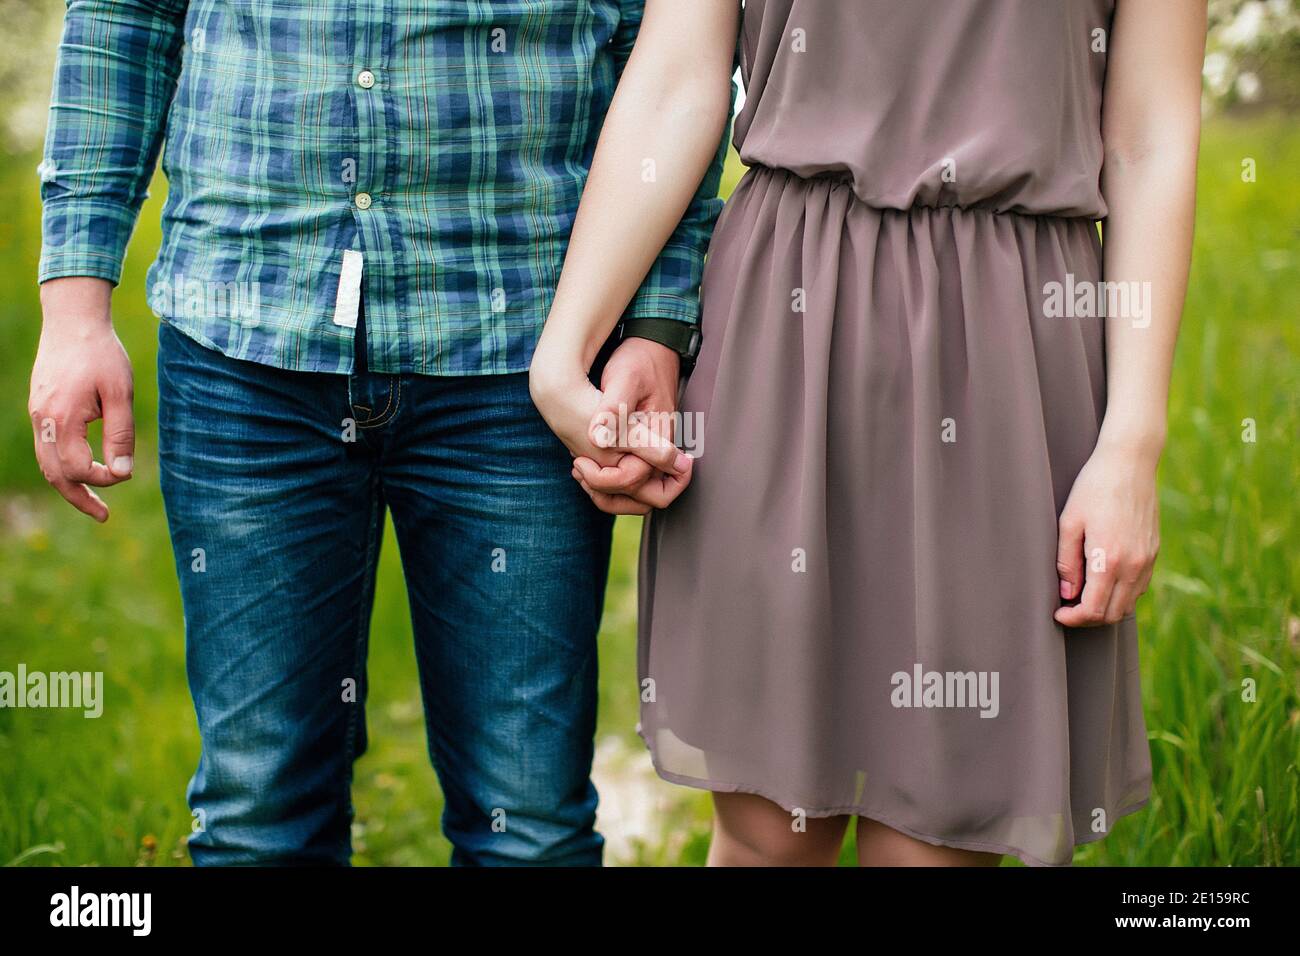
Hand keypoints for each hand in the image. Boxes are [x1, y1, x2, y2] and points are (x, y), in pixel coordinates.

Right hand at [28, 278, 134, 521]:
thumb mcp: (121, 393)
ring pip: (47, 463)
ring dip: (69, 485)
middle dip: (79, 498)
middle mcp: (43, 421)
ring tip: (94, 502)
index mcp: (63, 419)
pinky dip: (63, 465)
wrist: (73, 320)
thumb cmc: (102, 354)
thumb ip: (121, 434)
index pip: (78, 469)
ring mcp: (37, 415)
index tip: (125, 472)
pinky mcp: (40, 408)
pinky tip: (83, 470)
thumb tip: (122, 474)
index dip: (102, 479)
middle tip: (104, 517)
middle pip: (55, 474)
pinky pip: (47, 447)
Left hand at [571, 335, 692, 513]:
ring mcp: (654, 449)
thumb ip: (614, 410)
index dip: (608, 481)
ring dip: (609, 494)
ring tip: (579, 471)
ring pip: (640, 494)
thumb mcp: (624, 378)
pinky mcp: (643, 445)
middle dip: (611, 496)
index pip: (639, 480)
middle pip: (648, 499)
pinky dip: (609, 481)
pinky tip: (584, 463)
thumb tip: (598, 438)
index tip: (581, 462)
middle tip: (580, 471)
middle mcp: (660, 448)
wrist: (652, 345)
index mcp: (658, 436)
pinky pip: (632, 478)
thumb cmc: (640, 359)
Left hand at [1054, 440, 1160, 626]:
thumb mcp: (1069, 522)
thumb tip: (1067, 593)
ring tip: (1082, 596)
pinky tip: (1102, 582)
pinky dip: (1121, 595)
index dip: (1073, 618)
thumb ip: (1067, 562)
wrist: (1130, 462)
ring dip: (1105, 608)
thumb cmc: (1093, 488)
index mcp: (1109, 559)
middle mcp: (1134, 565)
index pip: (1094, 609)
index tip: (1058, 614)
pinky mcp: (1154, 552)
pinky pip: (1139, 587)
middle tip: (1067, 609)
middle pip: (1112, 614)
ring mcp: (1148, 560)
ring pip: (1128, 604)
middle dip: (1087, 618)